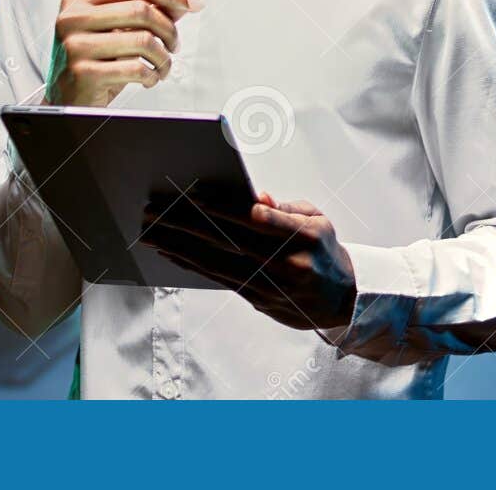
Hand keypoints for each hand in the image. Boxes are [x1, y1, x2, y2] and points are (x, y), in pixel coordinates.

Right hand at [46, 0, 201, 106]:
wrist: (67, 101)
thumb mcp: (118, 32)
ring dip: (163, 57)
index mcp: (78, 0)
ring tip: (162, 67)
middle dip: (169, 30)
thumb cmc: (95, 62)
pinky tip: (149, 79)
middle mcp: (72, 19)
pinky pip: (136, 68)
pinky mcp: (84, 73)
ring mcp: (75, 46)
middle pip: (141, 10)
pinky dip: (152, 75)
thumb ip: (150, 11)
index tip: (193, 2)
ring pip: (143, 40)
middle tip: (174, 46)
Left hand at [139, 192, 356, 330]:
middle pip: (229, 239)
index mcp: (305, 235)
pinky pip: (219, 279)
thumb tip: (254, 197)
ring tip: (152, 233)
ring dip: (179, 246)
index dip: (224, 206)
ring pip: (217, 262)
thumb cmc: (326, 250)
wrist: (344, 301)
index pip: (258, 218)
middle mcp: (287, 262)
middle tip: (157, 210)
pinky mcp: (259, 299)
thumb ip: (283, 208)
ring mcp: (271, 284)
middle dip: (187, 223)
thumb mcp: (317, 220)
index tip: (194, 194)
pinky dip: (193, 265)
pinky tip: (172, 253)